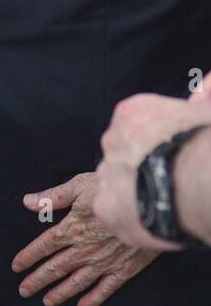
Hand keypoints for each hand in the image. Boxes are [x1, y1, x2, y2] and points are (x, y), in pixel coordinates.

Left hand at [13, 171, 156, 305]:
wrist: (147, 205)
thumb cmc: (111, 189)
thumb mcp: (78, 186)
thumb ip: (52, 197)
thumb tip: (27, 202)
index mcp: (71, 228)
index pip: (44, 245)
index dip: (29, 256)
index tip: (16, 266)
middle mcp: (84, 249)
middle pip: (56, 268)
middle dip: (38, 279)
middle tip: (24, 290)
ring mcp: (103, 262)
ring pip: (77, 282)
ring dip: (60, 293)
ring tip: (46, 301)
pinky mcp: (123, 269)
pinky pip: (105, 289)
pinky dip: (93, 300)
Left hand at [93, 79, 210, 248]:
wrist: (200, 176)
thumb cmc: (205, 143)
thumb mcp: (204, 112)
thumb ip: (203, 97)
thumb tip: (205, 85)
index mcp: (131, 112)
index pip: (135, 129)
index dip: (154, 148)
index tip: (170, 160)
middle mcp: (112, 138)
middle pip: (123, 157)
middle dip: (141, 170)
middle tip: (166, 185)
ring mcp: (107, 171)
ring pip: (116, 186)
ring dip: (135, 195)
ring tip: (163, 206)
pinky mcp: (105, 205)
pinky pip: (114, 214)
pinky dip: (131, 220)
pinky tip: (154, 221)